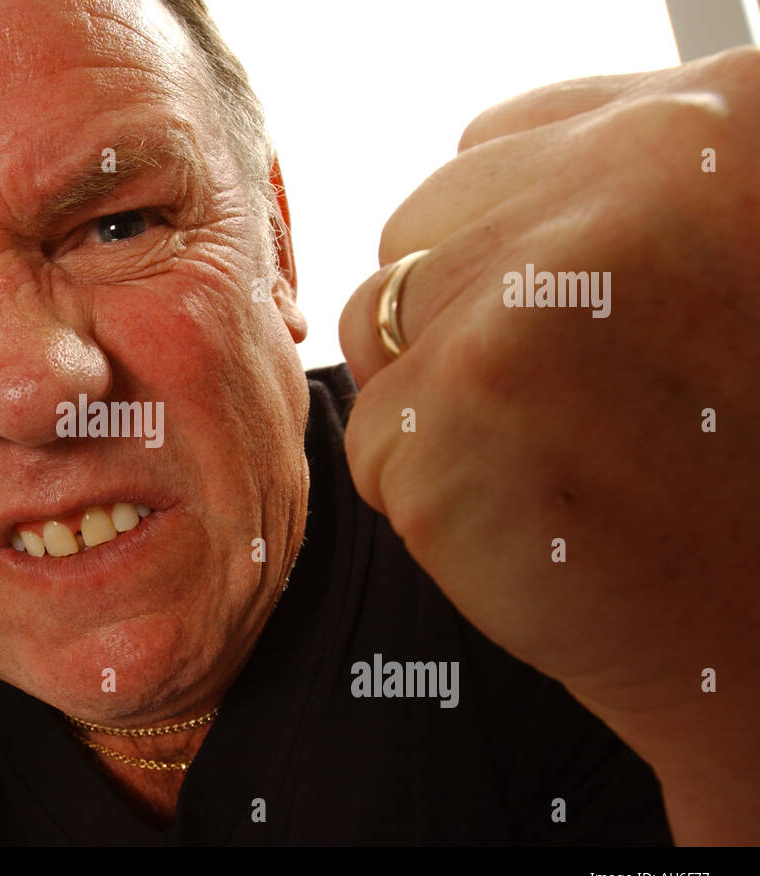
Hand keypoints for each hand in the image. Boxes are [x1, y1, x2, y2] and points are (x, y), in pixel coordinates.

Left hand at [338, 47, 759, 841]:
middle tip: (551, 410)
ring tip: (551, 465)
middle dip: (446, 326)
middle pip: (412, 240)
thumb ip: (598, 193)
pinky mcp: (446, 431)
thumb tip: (472, 194)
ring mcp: (516, 314)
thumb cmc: (745, 450)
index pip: (487, 153)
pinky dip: (426, 493)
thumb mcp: (714, 251)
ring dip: (431, 408)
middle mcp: (606, 202)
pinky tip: (531, 522)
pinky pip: (373, 443)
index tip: (552, 325)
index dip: (496, 253)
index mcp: (695, 134)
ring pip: (376, 339)